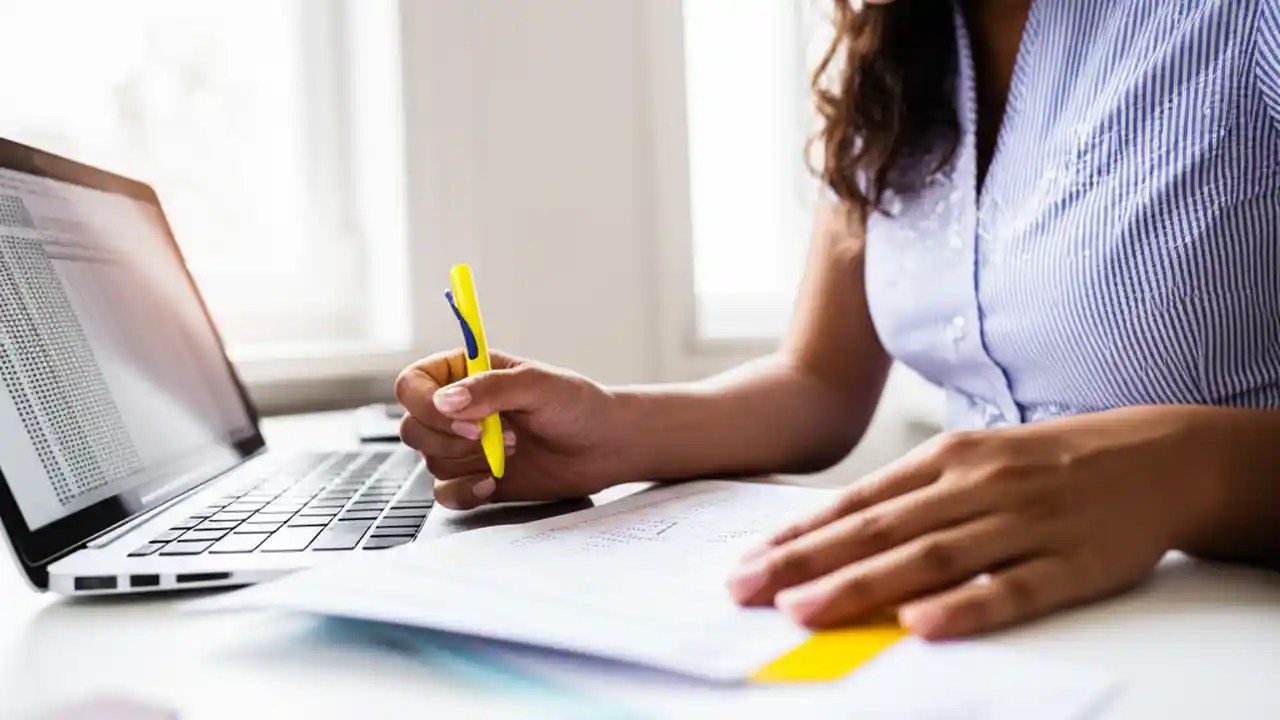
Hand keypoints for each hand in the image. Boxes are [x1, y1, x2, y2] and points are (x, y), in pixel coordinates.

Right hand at [395, 350, 626, 508]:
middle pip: (413, 427)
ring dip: (470, 462)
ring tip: (513, 451)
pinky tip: (494, 481)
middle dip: (452, 439)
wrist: (605, 446)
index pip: (412, 385)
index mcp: (464, 373)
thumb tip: (445, 401)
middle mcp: (457, 409)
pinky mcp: (475, 479)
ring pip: (429, 461)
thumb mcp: (540, 384)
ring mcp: (464, 447)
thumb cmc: (578, 406)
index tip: (469, 420)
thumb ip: (491, 388)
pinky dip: (464, 491)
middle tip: (501, 436)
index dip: (427, 406)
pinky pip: (444, 492)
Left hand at [727, 406, 1220, 637]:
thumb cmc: (1043, 464)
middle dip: (808, 561)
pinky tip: (921, 625)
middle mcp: (977, 485)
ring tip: (806, 609)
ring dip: (863, 585)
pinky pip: (1012, 589)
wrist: (1154, 457)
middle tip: (749, 589)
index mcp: (948, 459)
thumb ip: (910, 498)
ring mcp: (1023, 523)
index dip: (800, 534)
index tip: (748, 562)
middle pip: (880, 529)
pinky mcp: (1070, 564)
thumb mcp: (973, 461)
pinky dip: (965, 607)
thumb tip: (834, 535)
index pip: (859, 502)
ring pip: (932, 557)